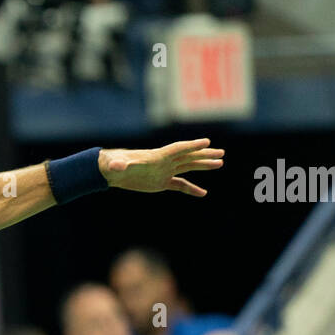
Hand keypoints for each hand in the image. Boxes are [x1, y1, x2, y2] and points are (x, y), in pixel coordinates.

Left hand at [99, 139, 223, 196]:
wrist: (112, 171)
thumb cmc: (114, 165)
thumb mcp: (117, 165)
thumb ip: (120, 164)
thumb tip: (116, 166)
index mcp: (157, 157)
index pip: (177, 149)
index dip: (191, 145)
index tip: (207, 142)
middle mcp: (164, 162)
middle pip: (188, 156)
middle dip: (204, 154)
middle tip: (221, 153)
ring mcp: (165, 171)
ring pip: (188, 167)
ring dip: (203, 165)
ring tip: (220, 163)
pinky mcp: (162, 182)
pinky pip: (180, 185)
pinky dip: (191, 189)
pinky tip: (203, 193)